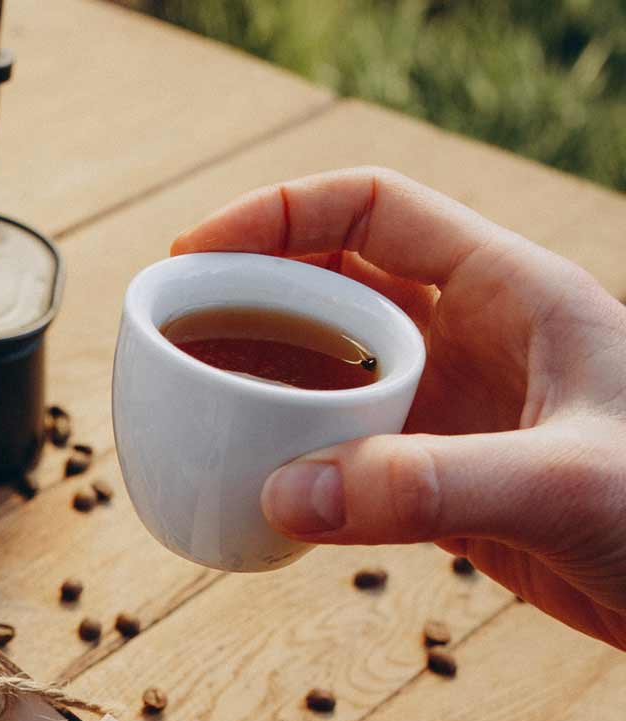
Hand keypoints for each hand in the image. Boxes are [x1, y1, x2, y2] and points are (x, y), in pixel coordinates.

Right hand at [173, 168, 625, 647]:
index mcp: (510, 291)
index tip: (195, 255)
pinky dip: (285, 464)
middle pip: (330, 286)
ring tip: (185, 410)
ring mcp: (455, 410)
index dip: (274, 217)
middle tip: (169, 342)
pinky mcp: (444, 481)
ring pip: (327, 373)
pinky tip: (246, 489)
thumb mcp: (562, 486)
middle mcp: (473, 339)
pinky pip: (341, 454)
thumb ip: (426, 487)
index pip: (369, 210)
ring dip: (255, 386)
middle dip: (244, 303)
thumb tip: (284, 497)